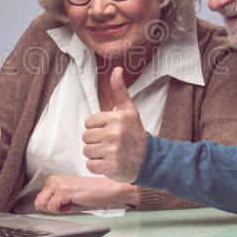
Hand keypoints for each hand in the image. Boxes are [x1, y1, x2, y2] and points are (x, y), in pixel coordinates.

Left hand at [34, 175, 137, 213]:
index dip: (49, 206)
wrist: (105, 189)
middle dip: (50, 209)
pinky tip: (70, 205)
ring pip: (43, 204)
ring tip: (68, 205)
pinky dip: (61, 211)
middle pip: (38, 201)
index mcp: (54, 180)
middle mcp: (54, 180)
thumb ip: (55, 198)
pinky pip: (52, 207)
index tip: (60, 205)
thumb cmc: (90, 192)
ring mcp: (58, 185)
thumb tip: (43, 207)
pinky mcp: (63, 191)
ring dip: (55, 210)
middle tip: (64, 206)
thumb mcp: (68, 195)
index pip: (39, 197)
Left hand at [82, 67, 146, 182]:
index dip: (97, 128)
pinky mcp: (110, 167)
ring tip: (109, 153)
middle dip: (95, 141)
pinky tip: (109, 163)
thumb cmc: (135, 134)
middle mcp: (114, 134)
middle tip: (110, 143)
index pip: (88, 123)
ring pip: (87, 151)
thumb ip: (119, 91)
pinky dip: (97, 167)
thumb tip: (117, 69)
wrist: (149, 160)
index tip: (109, 131)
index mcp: (116, 118)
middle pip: (86, 137)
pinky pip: (90, 165)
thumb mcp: (129, 110)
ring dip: (95, 154)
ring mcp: (112, 151)